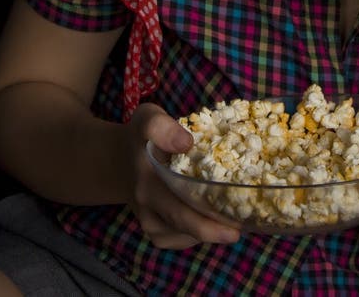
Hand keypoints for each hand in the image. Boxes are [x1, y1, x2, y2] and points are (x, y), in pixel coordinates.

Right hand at [125, 102, 240, 248]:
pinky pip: (180, 239)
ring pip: (183, 234)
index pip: (173, 199)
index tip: (229, 225)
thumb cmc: (142, 136)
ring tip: (234, 219)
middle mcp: (147, 204)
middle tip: (238, 230)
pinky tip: (214, 219)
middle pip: (181, 222)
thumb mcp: (147, 119)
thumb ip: (161, 127)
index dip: (201, 218)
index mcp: (147, 179)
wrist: (120, 160)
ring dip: (209, 230)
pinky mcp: (155, 231)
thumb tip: (186, 143)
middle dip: (212, 230)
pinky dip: (199, 233)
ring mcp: (149, 221)